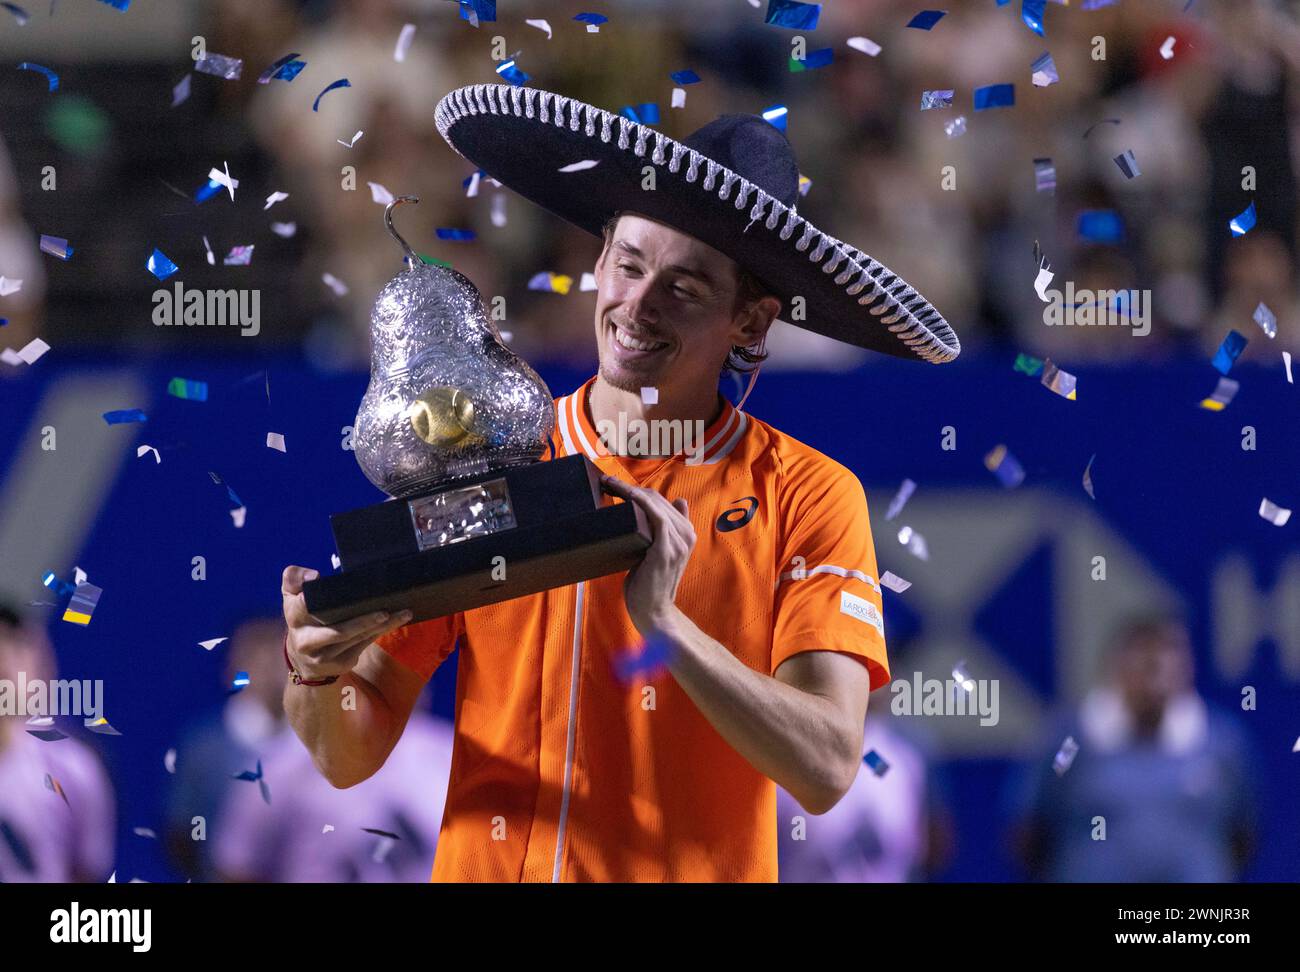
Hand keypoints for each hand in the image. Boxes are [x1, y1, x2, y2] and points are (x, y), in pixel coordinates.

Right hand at [281, 565, 411, 681]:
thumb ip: (293, 579)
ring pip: (358, 638)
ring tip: (403, 612)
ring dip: (383, 625)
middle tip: (384, 612)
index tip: (328, 591)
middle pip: (338, 631)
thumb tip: (313, 576)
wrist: (303, 660)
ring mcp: (325, 656)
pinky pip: (366, 644)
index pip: (302, 608)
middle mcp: (307, 641)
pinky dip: (382, 631)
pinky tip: (398, 620)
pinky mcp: (342, 663)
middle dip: (362, 622)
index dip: (310, 601)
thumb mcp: (292, 597)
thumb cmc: (304, 618)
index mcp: (295, 619)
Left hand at [599, 476, 694, 634]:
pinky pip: (655, 515)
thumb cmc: (650, 583)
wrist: (653, 611)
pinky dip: (638, 501)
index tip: (615, 484)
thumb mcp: (660, 553)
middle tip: (606, 481)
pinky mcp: (666, 549)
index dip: (639, 489)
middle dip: (630, 487)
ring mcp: (678, 542)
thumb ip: (665, 532)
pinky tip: (623, 495)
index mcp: (687, 533)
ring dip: (629, 489)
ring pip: (654, 502)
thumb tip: (678, 502)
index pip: (662, 500)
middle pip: (657, 498)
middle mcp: (687, 534)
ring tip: (608, 484)